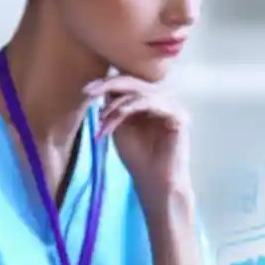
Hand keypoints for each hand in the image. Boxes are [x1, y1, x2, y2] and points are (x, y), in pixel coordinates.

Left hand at [84, 75, 191, 202]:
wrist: (154, 182)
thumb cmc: (138, 158)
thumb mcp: (118, 127)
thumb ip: (114, 107)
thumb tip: (104, 85)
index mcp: (150, 101)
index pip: (129, 83)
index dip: (107, 83)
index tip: (85, 90)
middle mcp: (164, 100)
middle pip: (136, 82)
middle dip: (110, 85)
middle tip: (89, 92)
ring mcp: (174, 107)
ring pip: (142, 91)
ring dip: (118, 103)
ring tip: (104, 119)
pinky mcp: (179, 116)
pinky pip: (154, 102)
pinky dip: (133, 106)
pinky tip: (119, 114)